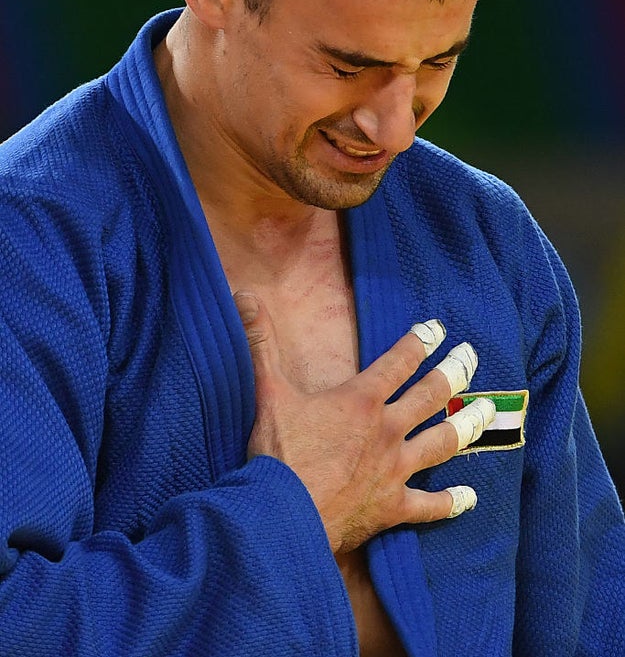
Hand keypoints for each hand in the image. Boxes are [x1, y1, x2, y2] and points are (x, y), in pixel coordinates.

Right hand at [234, 291, 493, 554]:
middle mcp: (387, 430)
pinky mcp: (394, 507)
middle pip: (430, 394)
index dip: (419, 341)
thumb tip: (245, 295)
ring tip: (487, 409)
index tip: (437, 328)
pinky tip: (470, 497)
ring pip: (443, 442)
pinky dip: (451, 502)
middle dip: (454, 371)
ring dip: (467, 424)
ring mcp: (395, 469)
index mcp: (362, 400)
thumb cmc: (278, 453)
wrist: (286, 515)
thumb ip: (261, 341)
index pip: (399, 361)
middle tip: (472, 355)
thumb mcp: (268, 390)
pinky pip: (431, 505)